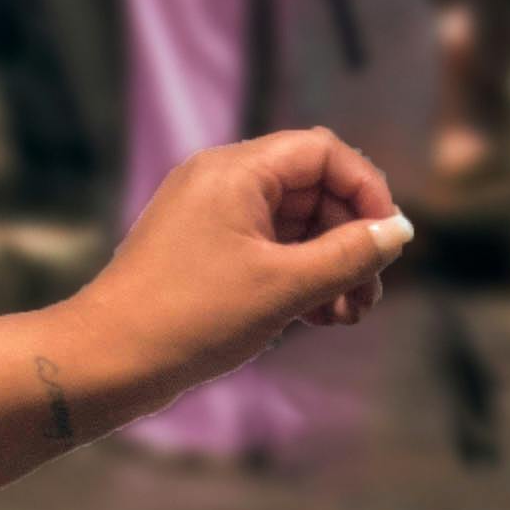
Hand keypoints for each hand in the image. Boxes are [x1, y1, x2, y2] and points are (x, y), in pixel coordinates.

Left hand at [67, 130, 410, 425]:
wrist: (109, 358)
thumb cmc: (192, 316)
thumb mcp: (285, 286)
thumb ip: (349, 255)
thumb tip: (400, 230)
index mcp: (235, 170)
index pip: (322, 151)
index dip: (366, 190)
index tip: (389, 243)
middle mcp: (222, 182)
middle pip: (312, 188)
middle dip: (351, 239)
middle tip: (368, 298)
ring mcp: (211, 217)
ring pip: (294, 225)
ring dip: (330, 265)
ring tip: (347, 316)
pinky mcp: (205, 253)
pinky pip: (269, 250)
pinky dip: (300, 277)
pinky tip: (318, 319)